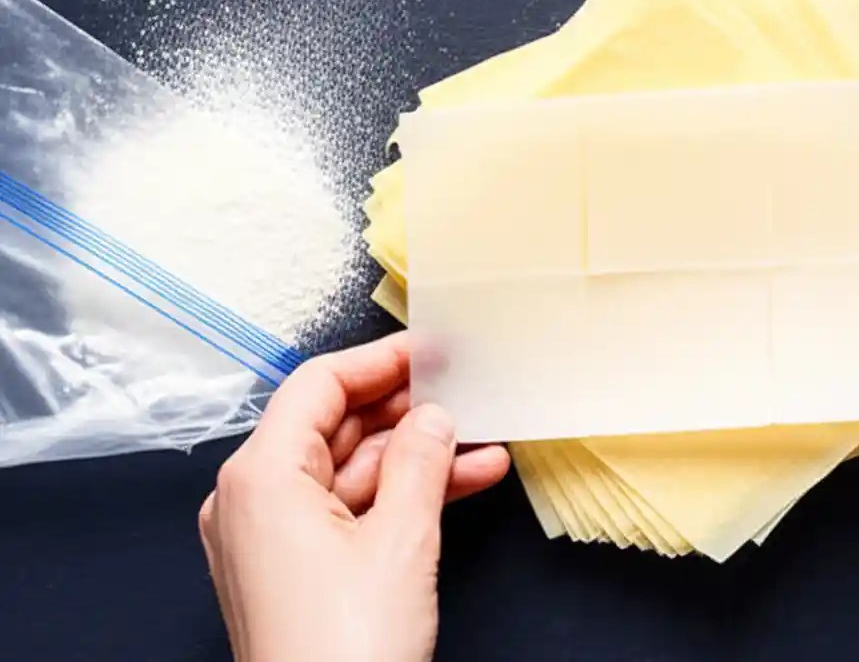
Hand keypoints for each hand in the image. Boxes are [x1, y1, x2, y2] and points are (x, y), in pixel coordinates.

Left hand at [198, 332, 508, 661]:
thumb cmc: (343, 652)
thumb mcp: (402, 540)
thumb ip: (421, 463)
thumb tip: (434, 417)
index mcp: (260, 477)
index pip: (318, 385)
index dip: (381, 361)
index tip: (431, 349)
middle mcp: (253, 501)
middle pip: (335, 427)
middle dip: (408, 414)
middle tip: (465, 393)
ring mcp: (271, 539)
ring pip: (351, 473)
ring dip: (418, 460)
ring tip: (483, 446)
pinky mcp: (295, 571)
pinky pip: (350, 513)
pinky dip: (402, 499)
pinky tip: (462, 485)